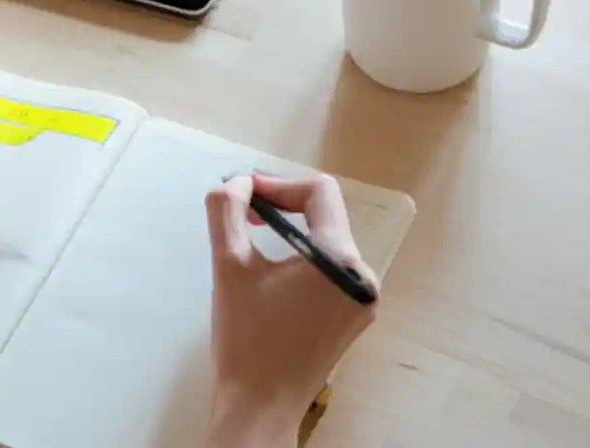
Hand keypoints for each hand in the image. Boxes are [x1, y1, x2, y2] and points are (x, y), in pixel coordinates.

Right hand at [204, 173, 377, 446]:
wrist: (259, 407)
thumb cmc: (245, 340)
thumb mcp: (228, 265)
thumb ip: (227, 211)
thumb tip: (236, 183)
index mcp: (340, 262)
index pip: (319, 192)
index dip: (278, 183)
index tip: (244, 194)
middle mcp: (362, 278)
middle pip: (324, 216)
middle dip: (281, 208)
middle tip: (242, 215)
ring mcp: (362, 301)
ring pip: (326, 243)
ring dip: (290, 234)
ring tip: (251, 245)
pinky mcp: (352, 319)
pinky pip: (329, 272)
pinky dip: (301, 262)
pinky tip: (270, 277)